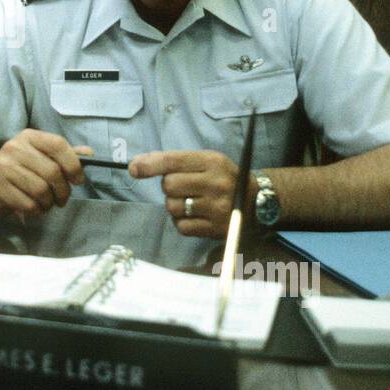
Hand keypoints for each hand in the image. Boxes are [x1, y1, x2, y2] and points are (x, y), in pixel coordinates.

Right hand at [0, 129, 90, 216]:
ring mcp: (3, 167)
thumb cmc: (18, 169)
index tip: (78, 180)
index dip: (73, 164)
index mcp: (28, 137)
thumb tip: (89, 154)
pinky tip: (34, 208)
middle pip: (52, 171)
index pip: (58, 144)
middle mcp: (14, 148)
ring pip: (41, 190)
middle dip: (63, 191)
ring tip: (46, 204)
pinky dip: (37, 211)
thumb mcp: (39, 156)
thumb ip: (63, 155)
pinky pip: (28, 204)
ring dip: (49, 203)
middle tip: (62, 199)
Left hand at [128, 150, 257, 237]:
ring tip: (192, 202)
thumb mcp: (206, 161)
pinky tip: (196, 216)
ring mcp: (216, 207)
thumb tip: (137, 165)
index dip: (150, 165)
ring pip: (172, 207)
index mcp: (212, 161)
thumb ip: (174, 161)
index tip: (133, 169)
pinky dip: (182, 222)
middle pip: (169, 185)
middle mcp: (216, 183)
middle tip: (185, 188)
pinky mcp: (215, 229)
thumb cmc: (222, 178)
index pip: (173, 161)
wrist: (256, 201)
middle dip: (170, 187)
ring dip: (175, 205)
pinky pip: (181, 226)